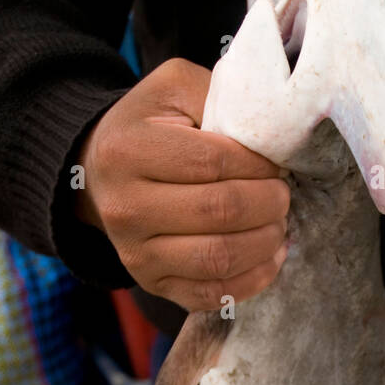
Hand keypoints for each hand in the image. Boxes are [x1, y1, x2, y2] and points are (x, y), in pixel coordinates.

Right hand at [75, 57, 289, 308]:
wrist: (101, 173)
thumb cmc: (150, 127)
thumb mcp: (176, 89)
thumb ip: (221, 97)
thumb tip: (274, 134)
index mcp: (128, 151)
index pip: (213, 163)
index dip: (258, 165)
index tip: (275, 164)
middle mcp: (125, 208)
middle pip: (220, 213)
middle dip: (269, 203)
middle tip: (283, 194)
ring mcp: (136, 254)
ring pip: (219, 258)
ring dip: (266, 242)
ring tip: (278, 223)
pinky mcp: (153, 283)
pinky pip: (212, 294)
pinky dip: (254, 279)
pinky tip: (269, 256)